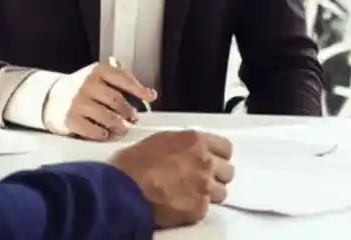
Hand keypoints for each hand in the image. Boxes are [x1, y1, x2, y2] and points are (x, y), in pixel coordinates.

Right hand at [58, 62, 156, 140]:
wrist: (48, 97)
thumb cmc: (80, 88)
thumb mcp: (97, 76)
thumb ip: (120, 79)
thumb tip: (149, 92)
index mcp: (97, 71)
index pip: (123, 79)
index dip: (139, 89)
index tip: (151, 96)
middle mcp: (87, 85)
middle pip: (117, 100)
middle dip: (128, 112)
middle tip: (133, 118)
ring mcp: (78, 102)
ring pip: (107, 117)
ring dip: (118, 125)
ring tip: (121, 128)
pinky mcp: (71, 119)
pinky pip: (93, 130)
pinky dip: (102, 134)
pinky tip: (105, 134)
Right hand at [109, 130, 235, 229]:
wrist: (123, 191)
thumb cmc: (132, 164)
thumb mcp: (159, 141)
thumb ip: (183, 144)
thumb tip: (189, 150)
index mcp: (195, 141)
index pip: (226, 148)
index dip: (218, 155)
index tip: (212, 160)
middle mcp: (205, 162)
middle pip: (227, 171)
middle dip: (215, 175)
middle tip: (200, 179)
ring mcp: (204, 187)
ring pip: (221, 192)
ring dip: (208, 193)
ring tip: (190, 194)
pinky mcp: (198, 209)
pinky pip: (205, 209)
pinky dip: (195, 209)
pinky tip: (180, 205)